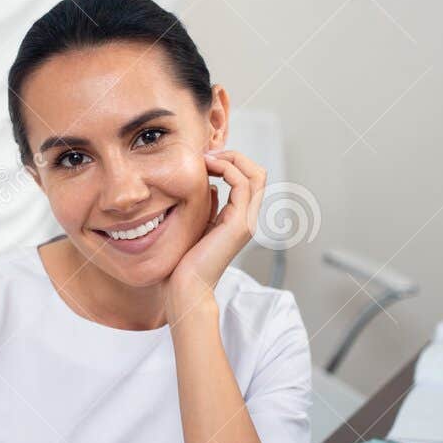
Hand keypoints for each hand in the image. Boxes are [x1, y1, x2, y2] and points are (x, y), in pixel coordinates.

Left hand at [164, 148, 266, 321]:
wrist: (185, 287)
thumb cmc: (184, 263)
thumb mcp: (197, 225)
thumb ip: (208, 206)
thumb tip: (211, 187)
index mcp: (238, 219)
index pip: (248, 179)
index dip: (230, 162)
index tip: (204, 160)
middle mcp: (247, 218)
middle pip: (258, 173)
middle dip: (234, 156)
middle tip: (207, 155)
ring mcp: (246, 221)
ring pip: (255, 174)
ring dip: (230, 158)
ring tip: (206, 159)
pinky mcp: (239, 223)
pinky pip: (242, 184)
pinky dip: (226, 168)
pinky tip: (206, 168)